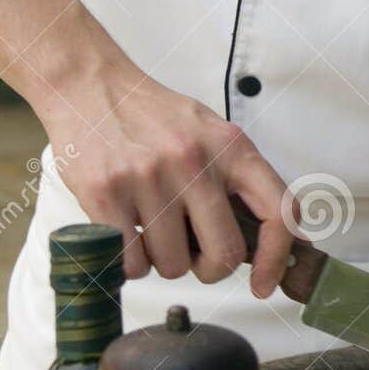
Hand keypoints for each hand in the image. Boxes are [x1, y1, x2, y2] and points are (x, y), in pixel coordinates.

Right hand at [38, 58, 294, 294]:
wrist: (89, 86)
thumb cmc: (152, 116)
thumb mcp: (211, 133)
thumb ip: (240, 178)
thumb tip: (274, 237)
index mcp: (231, 147)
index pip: (279, 212)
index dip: (276, 258)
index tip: (263, 283)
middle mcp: (195, 162)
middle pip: (224, 254)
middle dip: (209, 268)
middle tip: (193, 254)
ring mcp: (150, 179)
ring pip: (173, 265)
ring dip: (163, 260)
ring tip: (150, 226)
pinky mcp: (106, 194)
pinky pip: (132, 263)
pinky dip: (129, 261)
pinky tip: (125, 232)